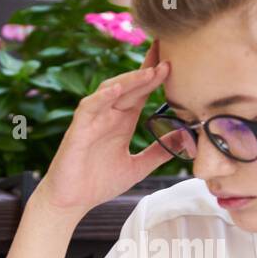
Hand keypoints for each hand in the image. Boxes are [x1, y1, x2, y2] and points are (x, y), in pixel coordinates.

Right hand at [33, 39, 171, 215]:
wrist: (72, 201)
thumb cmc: (99, 183)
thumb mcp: (138, 167)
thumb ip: (158, 151)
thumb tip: (183, 138)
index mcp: (122, 121)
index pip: (140, 91)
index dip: (154, 75)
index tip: (173, 60)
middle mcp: (108, 116)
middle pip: (129, 86)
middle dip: (147, 70)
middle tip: (168, 56)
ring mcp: (93, 120)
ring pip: (110, 90)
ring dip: (130, 80)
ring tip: (150, 71)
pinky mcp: (78, 129)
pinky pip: (89, 107)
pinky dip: (102, 97)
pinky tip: (116, 90)